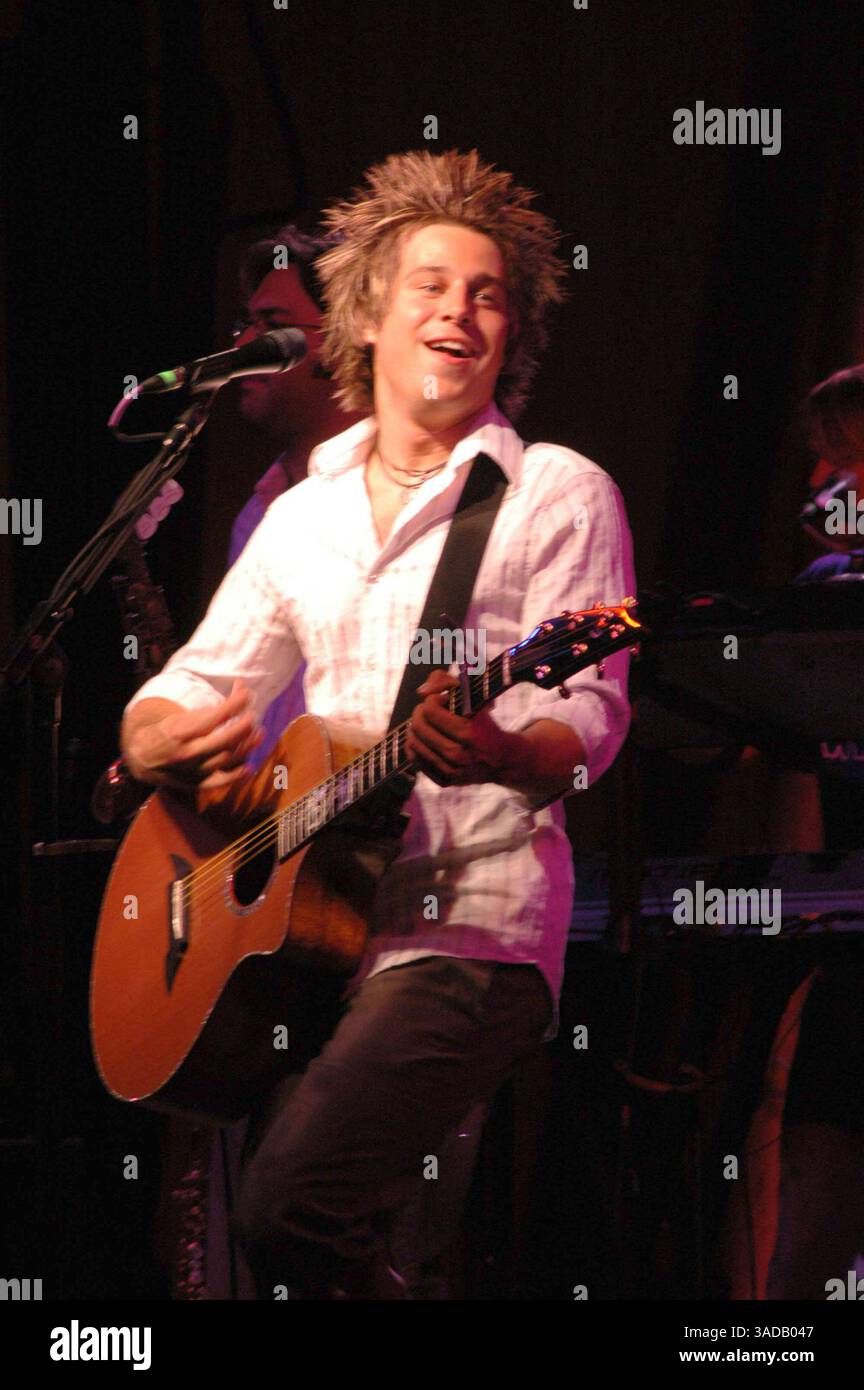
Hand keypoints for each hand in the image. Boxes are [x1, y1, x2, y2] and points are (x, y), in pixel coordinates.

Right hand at [127, 680, 263, 789]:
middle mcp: (188, 752)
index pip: (216, 716)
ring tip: (259, 734)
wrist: (142, 758)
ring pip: (228, 759)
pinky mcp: (198, 783)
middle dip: (245, 725)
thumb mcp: (177, 715)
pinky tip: (249, 766)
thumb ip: (205, 709)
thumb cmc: (165, 730)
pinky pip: (221, 781)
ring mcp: (194, 770)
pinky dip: (237, 776)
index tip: (246, 693)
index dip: (236, 703)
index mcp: (180, 731)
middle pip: (226, 739)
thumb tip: (238, 691)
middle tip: (253, 715)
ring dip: (248, 746)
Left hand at [405, 669, 514, 786]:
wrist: (502, 760)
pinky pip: (414, 759)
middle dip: (421, 712)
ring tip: (428, 724)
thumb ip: (446, 682)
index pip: (430, 709)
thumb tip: (421, 692)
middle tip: (431, 710)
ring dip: (417, 728)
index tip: (443, 701)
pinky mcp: (444, 781)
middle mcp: (458, 755)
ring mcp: (450, 771)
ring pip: (412, 742)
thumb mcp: (474, 697)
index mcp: (468, 732)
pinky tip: (427, 739)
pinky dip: (416, 746)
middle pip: (418, 725)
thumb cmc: (485, 725)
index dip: (433, 700)